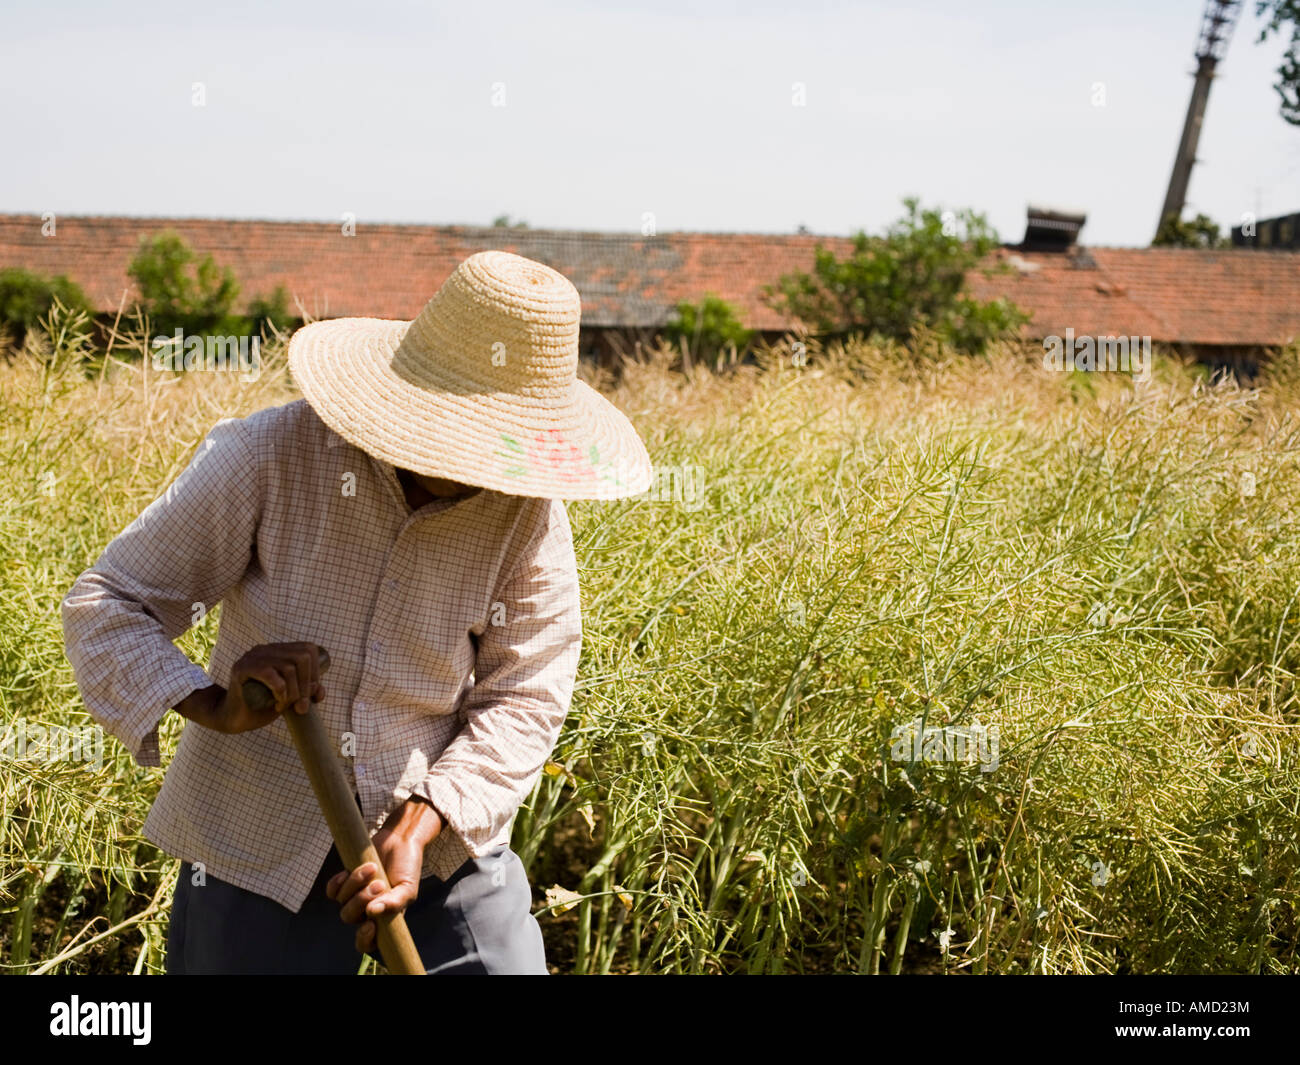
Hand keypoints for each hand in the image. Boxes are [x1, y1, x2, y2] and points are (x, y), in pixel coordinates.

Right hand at [174, 641, 325, 733]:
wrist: (236, 718)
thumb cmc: (264, 706)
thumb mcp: (292, 698)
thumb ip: (307, 692)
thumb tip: (319, 690)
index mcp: (280, 651)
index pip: (309, 649)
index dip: (316, 673)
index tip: (312, 695)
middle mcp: (267, 649)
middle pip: (302, 657)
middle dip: (306, 686)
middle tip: (299, 707)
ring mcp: (253, 656)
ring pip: (289, 667)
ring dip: (292, 692)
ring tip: (284, 706)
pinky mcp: (242, 668)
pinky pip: (269, 673)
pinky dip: (279, 690)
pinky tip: (277, 703)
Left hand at [325, 798, 442, 954]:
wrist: (400, 840)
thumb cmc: (407, 866)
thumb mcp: (408, 887)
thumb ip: (395, 903)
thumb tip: (372, 913)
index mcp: (383, 919)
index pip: (367, 943)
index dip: (364, 940)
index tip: (369, 925)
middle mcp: (367, 910)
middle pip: (350, 918)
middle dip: (361, 900)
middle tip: (379, 884)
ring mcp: (354, 895)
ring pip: (341, 902)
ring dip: (355, 885)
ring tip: (372, 868)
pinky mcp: (346, 881)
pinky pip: (331, 891)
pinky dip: (338, 883)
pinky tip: (347, 872)